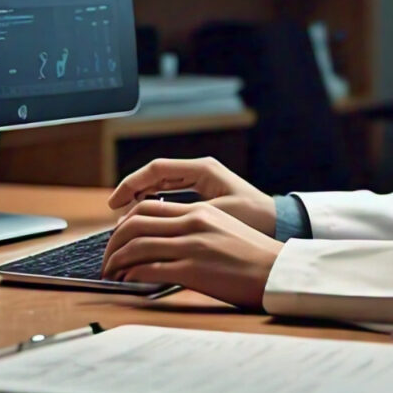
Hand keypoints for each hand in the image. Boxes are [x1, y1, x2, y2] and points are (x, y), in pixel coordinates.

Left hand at [100, 200, 282, 308]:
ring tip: (111, 274)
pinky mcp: (192, 270)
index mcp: (200, 211)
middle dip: (112, 242)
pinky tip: (127, 283)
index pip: (149, 207)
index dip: (125, 221)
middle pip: (134, 223)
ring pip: (135, 246)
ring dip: (115, 261)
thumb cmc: (253, 256)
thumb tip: (167, 240)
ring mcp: (191, 246)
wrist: (276, 271)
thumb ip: (195, 228)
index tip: (118, 237)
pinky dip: (130, 276)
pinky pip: (147, 270)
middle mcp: (192, 223)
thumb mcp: (223, 229)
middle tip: (107, 258)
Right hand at [108, 156, 276, 236]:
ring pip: (162, 183)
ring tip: (127, 217)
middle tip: (117, 212)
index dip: (131, 184)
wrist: (277, 222)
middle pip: (156, 174)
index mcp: (203, 169)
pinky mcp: (204, 190)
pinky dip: (156, 202)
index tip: (115, 202)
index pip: (157, 169)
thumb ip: (185, 216)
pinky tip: (148, 218)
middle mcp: (201, 169)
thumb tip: (151, 223)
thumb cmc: (254, 218)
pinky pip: (172, 191)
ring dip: (143, 197)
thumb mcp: (218, 215)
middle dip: (133, 191)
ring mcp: (202, 178)